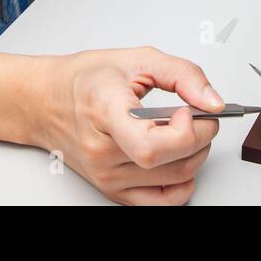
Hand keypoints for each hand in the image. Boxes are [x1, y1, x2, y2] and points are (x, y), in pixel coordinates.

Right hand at [30, 46, 223, 204]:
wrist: (45, 101)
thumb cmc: (85, 80)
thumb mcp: (138, 59)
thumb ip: (183, 76)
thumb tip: (214, 102)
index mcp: (106, 113)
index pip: (152, 147)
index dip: (186, 132)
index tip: (189, 110)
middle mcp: (103, 152)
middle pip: (173, 163)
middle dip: (202, 136)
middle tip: (196, 112)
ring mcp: (107, 176)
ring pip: (176, 180)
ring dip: (195, 154)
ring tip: (184, 129)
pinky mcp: (112, 190)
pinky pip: (161, 201)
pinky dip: (181, 182)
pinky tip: (177, 158)